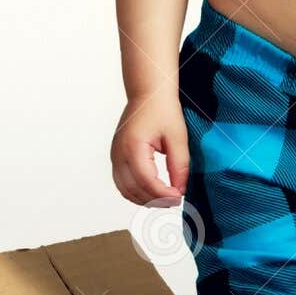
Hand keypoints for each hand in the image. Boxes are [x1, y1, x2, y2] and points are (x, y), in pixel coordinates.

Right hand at [111, 92, 188, 206]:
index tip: (179, 197)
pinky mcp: (116, 157)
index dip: (163, 194)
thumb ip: (179, 166)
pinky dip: (136, 192)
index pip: (146, 181)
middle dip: (155, 200)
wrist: (148, 94)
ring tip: (165, 198)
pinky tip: (153, 192)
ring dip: (145, 199)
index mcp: (133, 146)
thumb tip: (181, 190)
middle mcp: (119, 153)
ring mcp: (114, 156)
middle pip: (134, 190)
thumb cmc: (162, 110)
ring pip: (125, 190)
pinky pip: (122, 183)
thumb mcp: (177, 137)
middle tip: (175, 200)